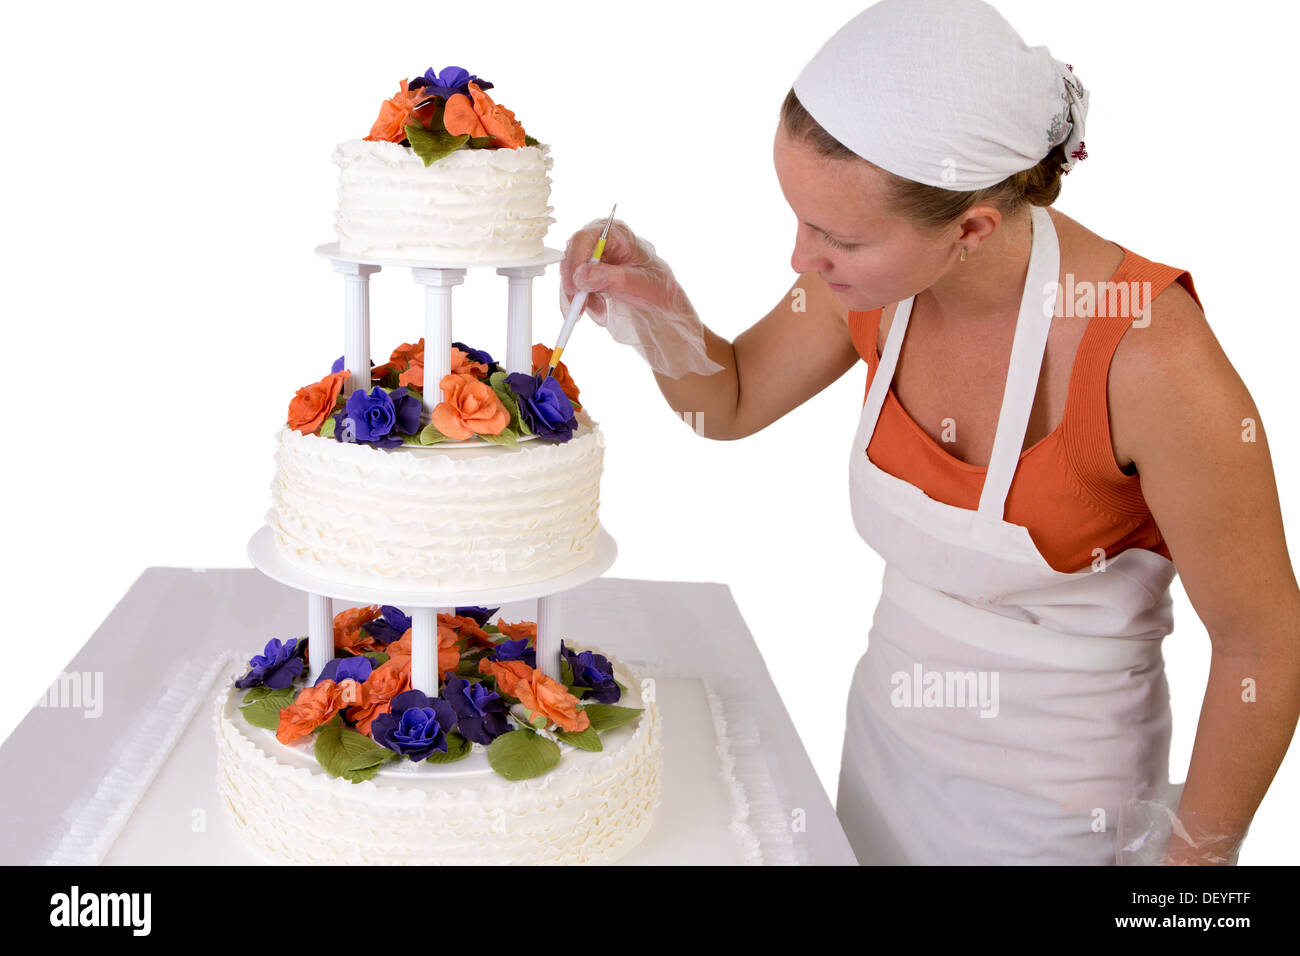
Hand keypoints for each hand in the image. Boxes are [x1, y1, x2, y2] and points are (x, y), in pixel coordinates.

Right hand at [558, 218, 723, 377]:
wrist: (659, 301)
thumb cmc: (657, 288)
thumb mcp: (641, 285)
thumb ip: (613, 279)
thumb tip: (582, 276)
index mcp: (618, 234)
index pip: (585, 239)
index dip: (576, 262)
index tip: (577, 286)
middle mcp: (600, 240)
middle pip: (571, 256)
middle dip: (574, 284)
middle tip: (581, 306)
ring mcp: (591, 257)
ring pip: (569, 274)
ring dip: (578, 296)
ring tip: (600, 309)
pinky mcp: (586, 272)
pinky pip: (572, 286)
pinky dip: (580, 301)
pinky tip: (598, 308)